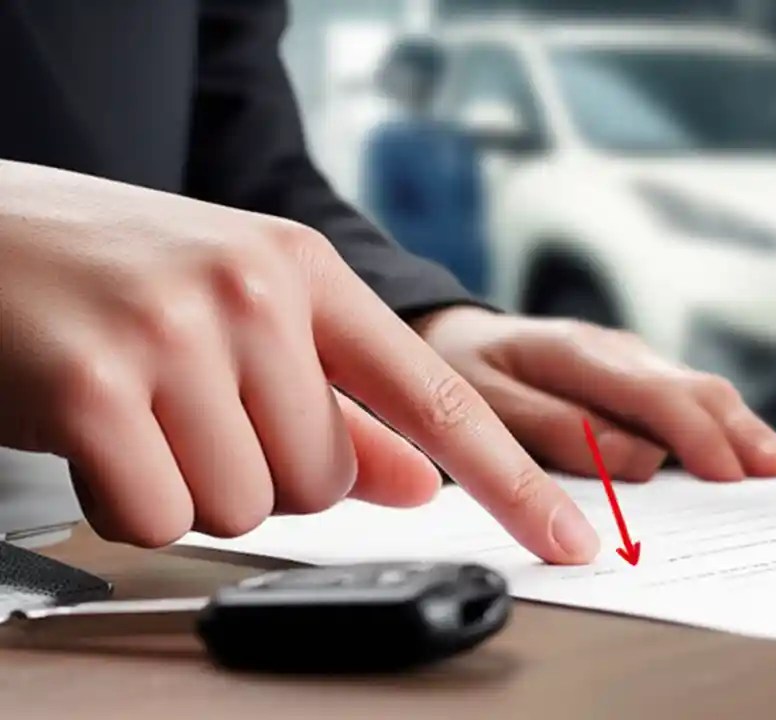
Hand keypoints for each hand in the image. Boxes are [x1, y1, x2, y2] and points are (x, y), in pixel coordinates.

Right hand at [0, 161, 597, 563]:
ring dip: (193, 482)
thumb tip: (421, 479)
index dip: (513, 480)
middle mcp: (254, 293)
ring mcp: (176, 334)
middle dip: (263, 470)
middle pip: (327, 480)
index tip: (568, 537)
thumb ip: (342, 402)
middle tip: (193, 406)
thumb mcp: (245, 314)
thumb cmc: (113, 272)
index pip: (436, 396)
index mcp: (306, 272)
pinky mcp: (95, 386)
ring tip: (143, 409)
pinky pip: (158, 517)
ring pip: (248, 506)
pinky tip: (98, 432)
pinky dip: (127, 499)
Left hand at [415, 308, 775, 481]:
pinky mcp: (632, 375)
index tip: (729, 476)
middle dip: (738, 431)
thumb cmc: (461, 375)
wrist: (443, 338)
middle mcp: (615, 350)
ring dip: (738, 427)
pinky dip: (719, 425)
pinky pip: (685, 397)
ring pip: (698, 389)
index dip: (697, 436)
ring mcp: (629, 359)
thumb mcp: (485, 406)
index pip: (655, 395)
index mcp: (578, 353)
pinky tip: (742, 452)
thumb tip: (640, 463)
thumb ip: (556, 431)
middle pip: (693, 387)